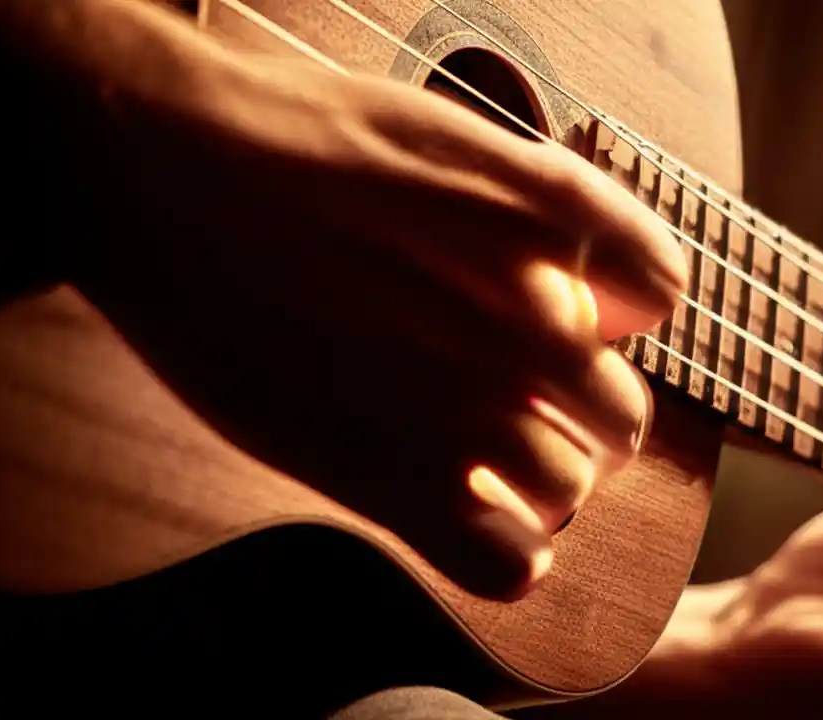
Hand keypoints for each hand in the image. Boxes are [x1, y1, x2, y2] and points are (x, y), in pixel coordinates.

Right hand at [0, 0, 685, 599]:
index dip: (614, 309)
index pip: (660, 294)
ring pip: (574, 486)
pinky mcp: (399, 479)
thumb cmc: (298, 143)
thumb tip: (610, 295)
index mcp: (555, 224)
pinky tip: (471, 522)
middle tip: (508, 398)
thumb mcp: (452, 134)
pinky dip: (504, 558)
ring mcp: (473, 405)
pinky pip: (508, 566)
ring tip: (477, 455)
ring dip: (538, 479)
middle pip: (624, 414)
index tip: (568, 310)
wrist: (162, 168)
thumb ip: (547, 210)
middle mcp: (536, 319)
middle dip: (578, 413)